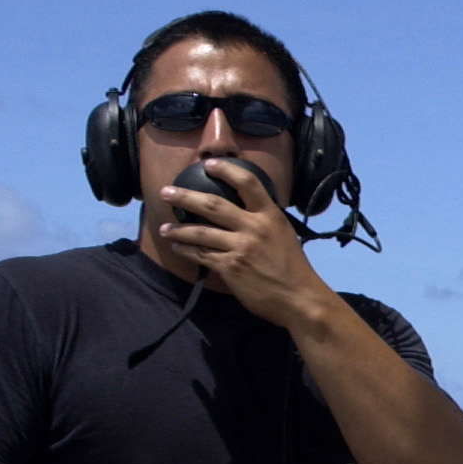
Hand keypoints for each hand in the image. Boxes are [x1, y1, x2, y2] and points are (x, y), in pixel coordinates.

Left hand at [157, 159, 323, 327]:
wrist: (298, 298)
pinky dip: (187, 251)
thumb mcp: (283, 233)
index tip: (208, 164)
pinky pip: (202, 255)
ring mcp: (241, 247)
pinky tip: (178, 248)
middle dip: (185, 196)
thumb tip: (243, 210)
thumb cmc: (292, 268)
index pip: (247, 183)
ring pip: (201, 232)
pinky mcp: (231, 268)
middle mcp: (254, 227)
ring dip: (178, 229)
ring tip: (164, 228)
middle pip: (213, 204)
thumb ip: (263, 220)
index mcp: (270, 215)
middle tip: (165, 192)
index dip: (226, 170)